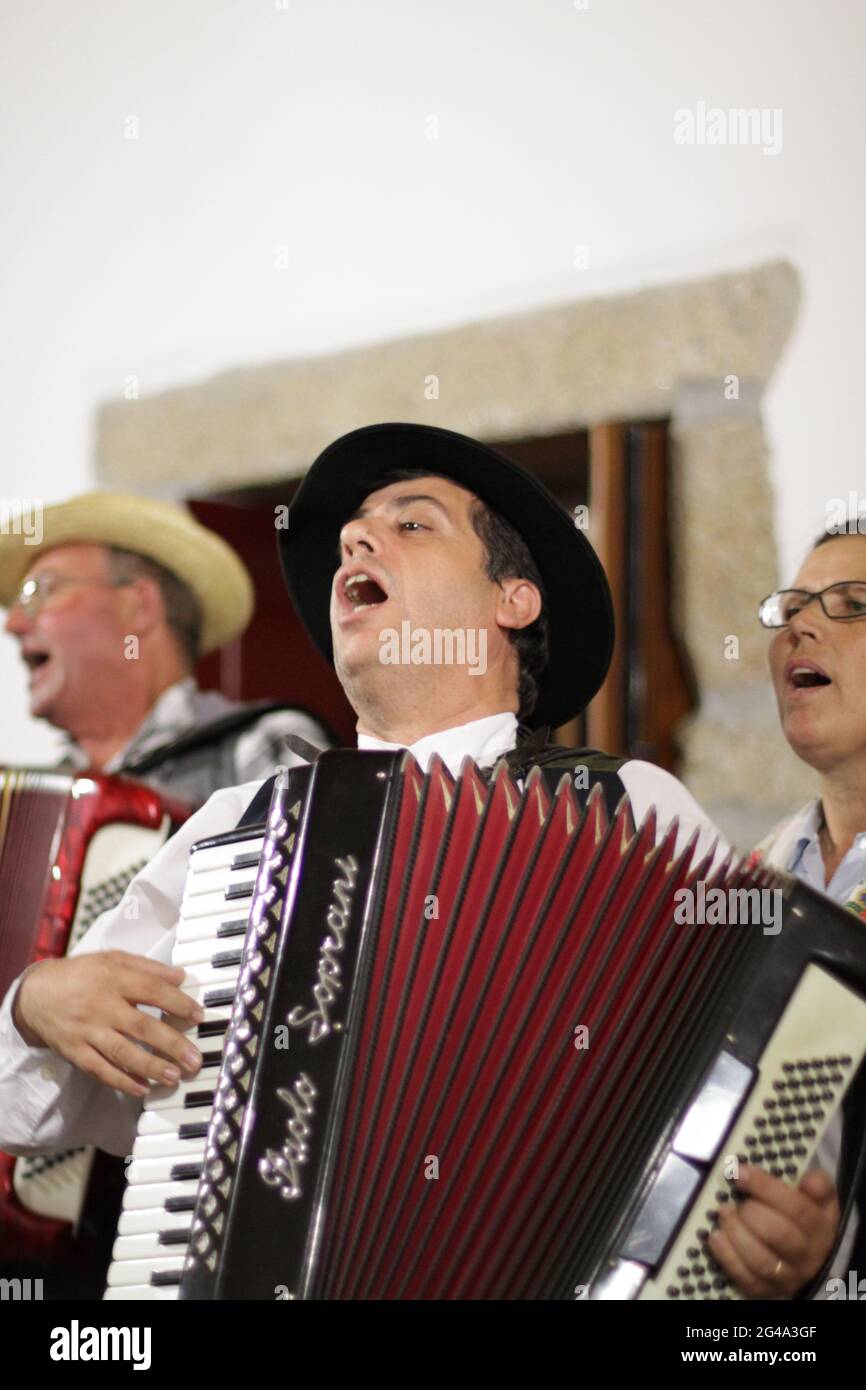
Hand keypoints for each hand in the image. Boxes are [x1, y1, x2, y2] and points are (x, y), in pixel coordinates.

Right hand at [14, 951, 203, 1098]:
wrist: (36, 994)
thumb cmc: (80, 974)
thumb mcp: (113, 959)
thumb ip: (147, 967)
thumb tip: (180, 976)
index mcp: (114, 979)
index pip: (152, 991)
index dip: (178, 1003)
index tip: (198, 1016)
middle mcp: (101, 1006)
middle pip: (141, 1027)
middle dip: (171, 1044)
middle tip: (194, 1059)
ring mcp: (87, 1031)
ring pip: (122, 1052)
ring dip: (150, 1066)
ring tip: (173, 1076)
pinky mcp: (75, 1051)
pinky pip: (99, 1070)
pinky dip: (121, 1081)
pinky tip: (142, 1088)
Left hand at [708, 1164, 839, 1297]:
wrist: (810, 1258)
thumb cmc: (807, 1218)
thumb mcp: (820, 1198)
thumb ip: (818, 1184)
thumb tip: (809, 1183)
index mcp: (819, 1228)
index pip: (795, 1207)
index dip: (764, 1187)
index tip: (740, 1172)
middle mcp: (805, 1256)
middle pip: (778, 1234)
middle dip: (750, 1212)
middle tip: (734, 1200)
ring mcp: (785, 1276)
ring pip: (760, 1260)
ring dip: (736, 1233)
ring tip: (724, 1213)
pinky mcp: (765, 1289)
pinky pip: (745, 1278)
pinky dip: (727, 1256)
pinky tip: (716, 1237)